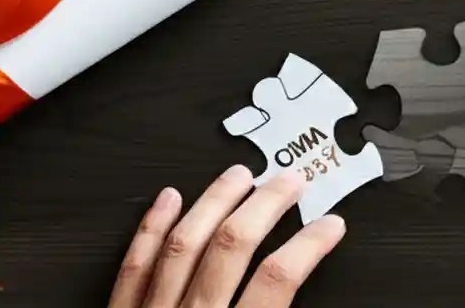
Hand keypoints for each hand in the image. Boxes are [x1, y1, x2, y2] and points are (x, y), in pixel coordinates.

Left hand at [108, 167, 345, 307]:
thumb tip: (304, 289)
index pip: (277, 279)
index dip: (309, 246)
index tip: (330, 225)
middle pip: (232, 246)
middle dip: (266, 205)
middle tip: (289, 180)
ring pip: (184, 244)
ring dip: (214, 202)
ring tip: (238, 175)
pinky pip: (135, 266)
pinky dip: (151, 229)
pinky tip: (168, 199)